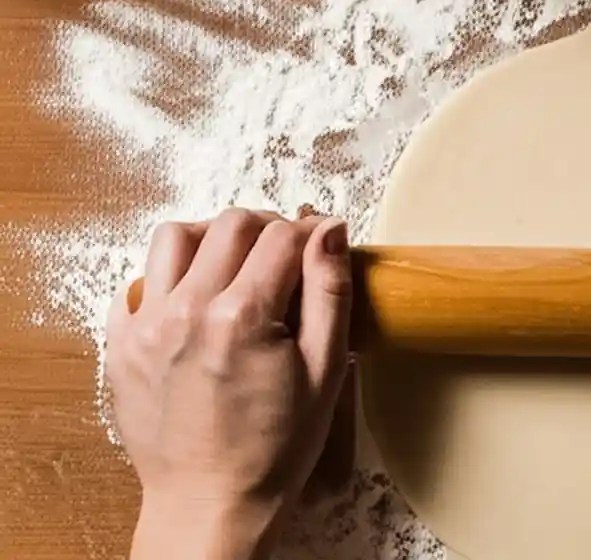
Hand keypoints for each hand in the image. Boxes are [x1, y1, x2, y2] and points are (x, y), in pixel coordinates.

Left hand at [107, 209, 351, 559]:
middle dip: (267, 229)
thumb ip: (330, 292)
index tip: (321, 244)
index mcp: (242, 316)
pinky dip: (170, 275)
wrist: (211, 504)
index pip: (281, 236)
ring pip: (176, 237)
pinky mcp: (121, 343)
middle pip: (231, 225)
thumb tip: (329, 230)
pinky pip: (138, 280)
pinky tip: (196, 299)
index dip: (310, 232)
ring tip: (236, 266)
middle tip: (286, 256)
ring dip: (213, 239)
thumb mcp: (326, 371)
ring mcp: (145, 324)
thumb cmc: (276, 448)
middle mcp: (186, 309)